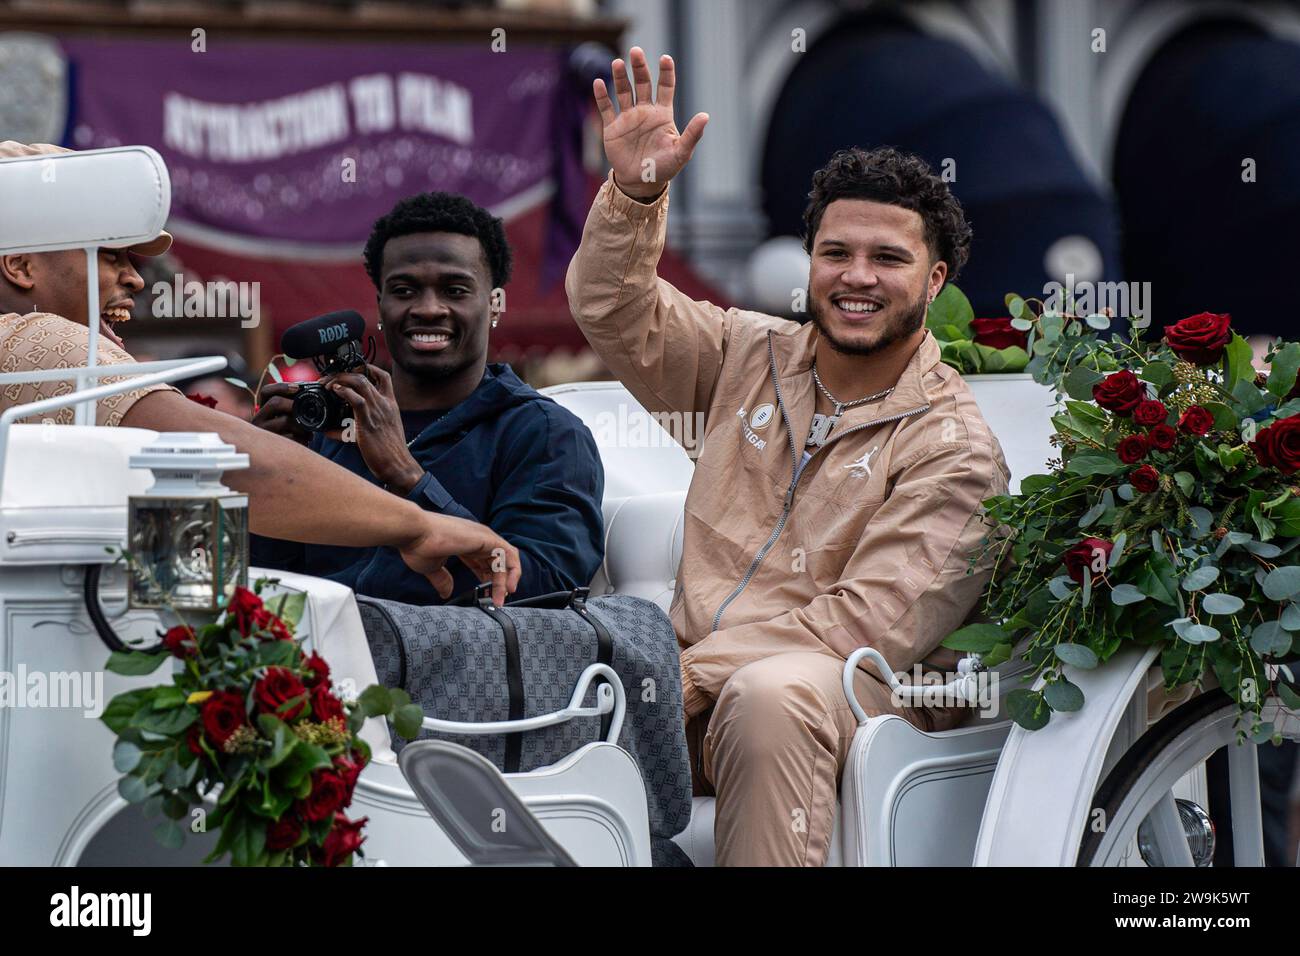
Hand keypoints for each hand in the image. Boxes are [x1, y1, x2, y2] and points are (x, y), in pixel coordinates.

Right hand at [251, 381, 311, 444]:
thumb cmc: (291, 434)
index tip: (298, 388)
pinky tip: (306, 440)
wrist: (285, 458)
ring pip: (285, 420)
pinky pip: (290, 438)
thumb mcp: (289, 418)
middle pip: (275, 403)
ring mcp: (263, 433)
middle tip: (307, 412)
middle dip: (294, 405)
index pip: (266, 392)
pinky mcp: (271, 447)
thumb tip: (316, 387)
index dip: (282, 387)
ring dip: (302, 425)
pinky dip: (302, 438)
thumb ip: (295, 405)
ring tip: (309, 431)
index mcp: (263, 409)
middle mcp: (258, 419)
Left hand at [325, 364, 423, 493]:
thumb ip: (353, 428)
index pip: (383, 377)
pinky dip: (343, 391)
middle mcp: (385, 404)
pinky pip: (356, 398)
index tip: (352, 370)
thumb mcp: (376, 434)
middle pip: (365, 376)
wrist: (398, 466)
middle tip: (329, 380)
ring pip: (359, 382)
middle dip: (343, 373)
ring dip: (340, 379)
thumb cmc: (388, 454)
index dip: (368, 368)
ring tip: (328, 384)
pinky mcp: (368, 421)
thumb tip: (328, 430)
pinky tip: (334, 392)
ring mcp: (378, 411)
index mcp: (390, 405)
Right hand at [397, 513, 521, 606]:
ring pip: (506, 559)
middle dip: (500, 582)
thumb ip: (442, 579)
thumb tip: (446, 593)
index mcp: (465, 543)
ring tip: (500, 599)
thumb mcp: (432, 568)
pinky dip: (511, 572)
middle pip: (498, 561)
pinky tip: (505, 589)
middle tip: (496, 600)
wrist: (413, 533)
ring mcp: (483, 537)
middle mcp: (477, 538)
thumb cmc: (417, 546)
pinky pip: (508, 557)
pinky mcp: (487, 539)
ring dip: (506, 580)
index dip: (489, 579)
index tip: (487, 595)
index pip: (485, 561)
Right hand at [595, 47, 707, 200]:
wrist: (641, 183)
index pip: (665, 87)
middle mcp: (645, 111)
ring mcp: (628, 118)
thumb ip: (692, 134)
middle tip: (636, 52)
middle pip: (643, 83)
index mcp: (662, 114)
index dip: (666, 72)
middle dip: (639, 68)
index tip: (665, 58)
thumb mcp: (681, 153)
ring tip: (617, 63)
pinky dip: (602, 96)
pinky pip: (606, 108)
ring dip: (620, 77)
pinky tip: (599, 83)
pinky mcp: (613, 127)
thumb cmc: (664, 168)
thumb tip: (706, 116)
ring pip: (624, 91)